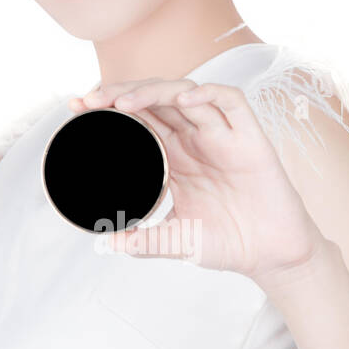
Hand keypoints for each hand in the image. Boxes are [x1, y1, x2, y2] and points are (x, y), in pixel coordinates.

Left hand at [70, 77, 325, 282]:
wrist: (273, 256)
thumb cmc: (229, 242)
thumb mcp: (176, 241)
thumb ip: (143, 242)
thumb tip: (106, 244)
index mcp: (174, 154)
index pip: (136, 117)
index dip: (107, 107)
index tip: (75, 109)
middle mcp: (194, 137)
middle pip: (153, 98)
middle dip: (118, 93)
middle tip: (88, 101)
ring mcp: (221, 134)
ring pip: (184, 93)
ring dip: (151, 91)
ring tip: (122, 103)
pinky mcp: (250, 138)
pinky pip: (231, 102)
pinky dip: (207, 94)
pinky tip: (183, 101)